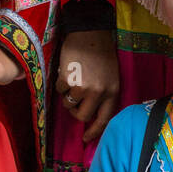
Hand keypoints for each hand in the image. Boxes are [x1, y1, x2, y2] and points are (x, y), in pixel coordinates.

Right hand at [56, 29, 119, 143]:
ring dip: (67, 96)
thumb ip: (104, 95)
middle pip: (83, 116)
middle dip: (75, 112)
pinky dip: (60, 84)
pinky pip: (60, 91)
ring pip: (69, 104)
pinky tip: (67, 71)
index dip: (95, 131)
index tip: (86, 138)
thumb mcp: (111, 77)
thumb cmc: (101, 55)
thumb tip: (91, 114)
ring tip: (72, 80)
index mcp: (112, 92)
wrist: (90, 33)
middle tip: (74, 103)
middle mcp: (99, 92)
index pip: (104, 119)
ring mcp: (83, 87)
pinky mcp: (68, 80)